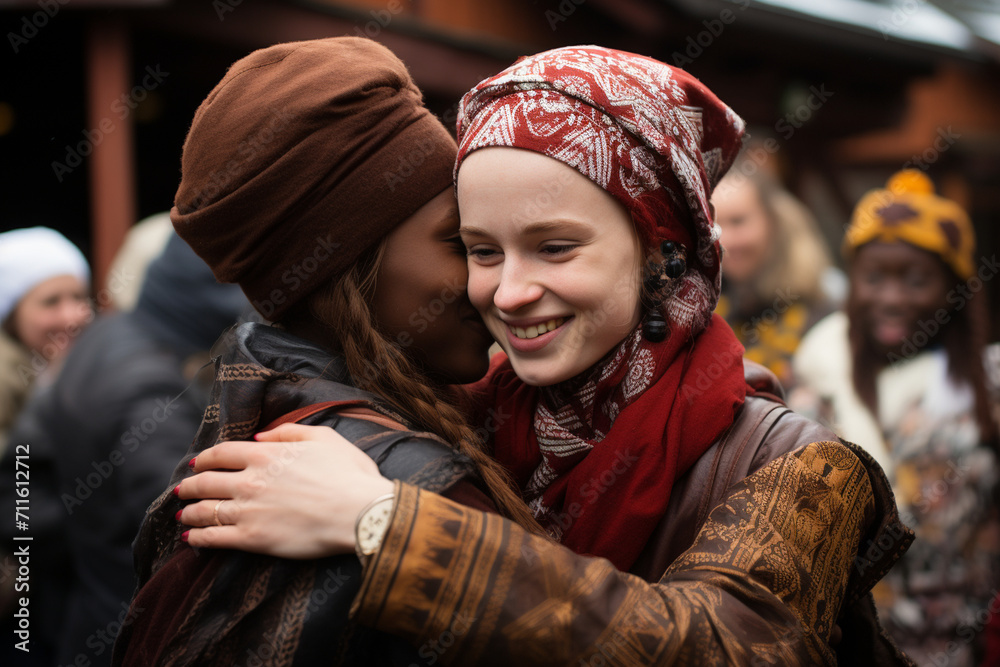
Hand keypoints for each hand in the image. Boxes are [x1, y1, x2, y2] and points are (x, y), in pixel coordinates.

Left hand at [175, 423, 393, 557]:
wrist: (359, 512)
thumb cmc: (349, 474)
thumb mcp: (324, 438)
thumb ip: (289, 431)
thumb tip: (260, 434)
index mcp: (267, 454)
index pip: (222, 453)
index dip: (205, 458)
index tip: (197, 462)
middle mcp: (251, 480)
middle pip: (207, 481)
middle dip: (191, 485)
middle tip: (183, 489)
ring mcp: (248, 510)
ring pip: (205, 509)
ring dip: (189, 510)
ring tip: (182, 513)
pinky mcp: (252, 538)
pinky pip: (214, 537)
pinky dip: (197, 536)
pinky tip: (190, 537)